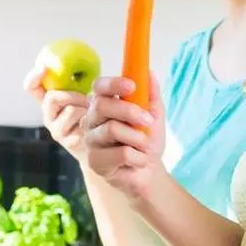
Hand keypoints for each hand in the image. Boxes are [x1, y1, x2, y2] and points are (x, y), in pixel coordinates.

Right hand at [22, 63, 89, 157]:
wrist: (109, 144)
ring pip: (70, 110)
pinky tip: (97, 124)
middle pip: (51, 98)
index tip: (43, 67)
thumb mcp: (90, 95)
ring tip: (95, 114)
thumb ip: (84, 83)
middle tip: (88, 98)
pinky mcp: (69, 143)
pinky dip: (92, 119)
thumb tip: (88, 66)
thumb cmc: (98, 115)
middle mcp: (50, 117)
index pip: (33, 88)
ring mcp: (58, 131)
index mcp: (51, 103)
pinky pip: (82, 123)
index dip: (33, 78)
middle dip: (72, 94)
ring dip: (86, 108)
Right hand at [83, 74, 167, 201]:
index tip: (132, 86)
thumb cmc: (146, 141)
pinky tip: (138, 161)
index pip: (99, 87)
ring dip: (138, 138)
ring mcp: (90, 141)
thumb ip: (151, 95)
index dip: (113, 84)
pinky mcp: (94, 161)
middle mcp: (92, 120)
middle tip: (148, 120)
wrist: (148, 172)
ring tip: (144, 146)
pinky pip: (120, 154)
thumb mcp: (154, 115)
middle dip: (130, 111)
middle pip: (102, 106)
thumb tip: (149, 73)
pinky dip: (138, 157)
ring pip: (112, 130)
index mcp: (103, 104)